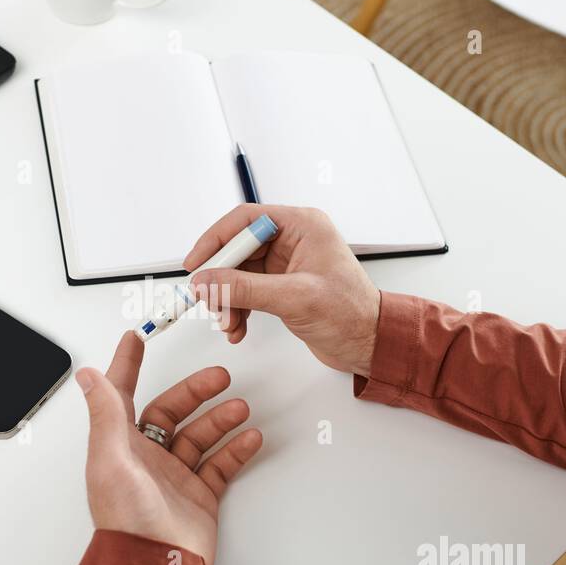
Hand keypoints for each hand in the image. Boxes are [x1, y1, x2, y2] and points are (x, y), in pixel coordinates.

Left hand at [75, 332, 263, 564]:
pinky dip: (236, 450)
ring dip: (220, 419)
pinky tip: (250, 438)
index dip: (127, 366)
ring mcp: (173, 477)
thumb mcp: (111, 460)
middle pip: (171, 411)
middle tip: (219, 376)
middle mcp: (145, 458)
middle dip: (195, 391)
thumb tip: (88, 375)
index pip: (122, 395)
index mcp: (119, 446)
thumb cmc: (127, 521)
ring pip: (199, 435)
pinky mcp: (198, 496)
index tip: (135, 340)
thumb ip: (106, 414)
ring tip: (240, 408)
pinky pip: (220, 464)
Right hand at [184, 204, 381, 376]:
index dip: (215, 240)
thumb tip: (208, 282)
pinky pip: (247, 291)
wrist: (369, 344)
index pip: (245, 220)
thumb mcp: (294, 298)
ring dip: (228, 298)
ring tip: (227, 322)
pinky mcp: (283, 286)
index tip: (195, 263)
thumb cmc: (351, 314)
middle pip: (238, 249)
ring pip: (239, 273)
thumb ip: (246, 289)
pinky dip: (238, 308)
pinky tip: (237, 327)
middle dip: (221, 278)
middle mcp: (293, 240)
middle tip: (207, 299)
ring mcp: (286, 264)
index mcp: (302, 226)